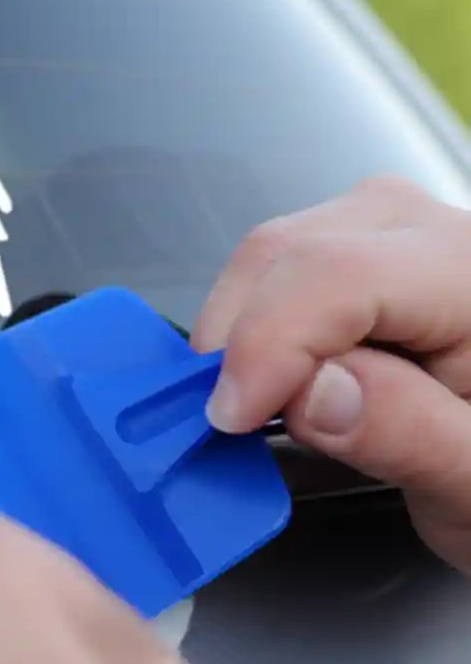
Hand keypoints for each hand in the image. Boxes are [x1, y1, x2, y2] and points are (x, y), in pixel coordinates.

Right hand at [192, 175, 470, 574]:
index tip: (231, 418)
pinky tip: (272, 381)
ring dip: (238, 336)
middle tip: (233, 424)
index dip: (267, 343)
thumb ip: (407, 432)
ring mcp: (389, 231)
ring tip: (260, 408)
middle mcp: (432, 232)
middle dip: (238, 341)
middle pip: (287, 254)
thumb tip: (308, 393)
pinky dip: (248, 328)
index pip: (339, 276)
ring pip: (266, 257)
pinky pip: (273, 271)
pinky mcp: (357, 248)